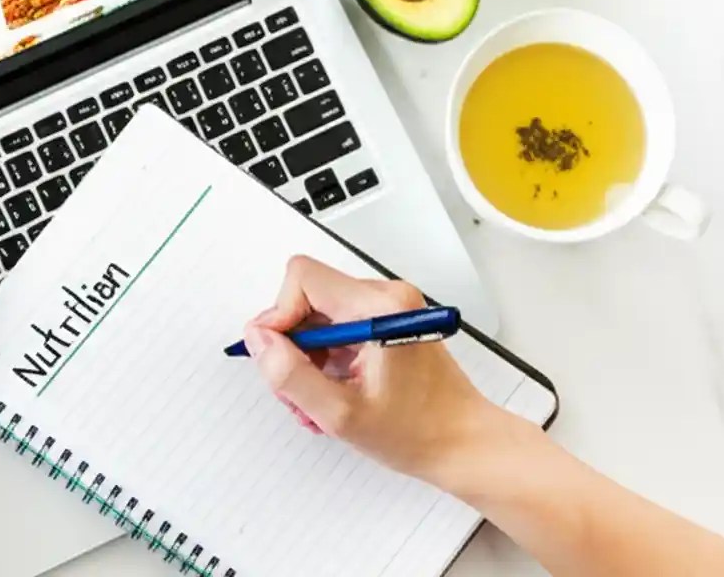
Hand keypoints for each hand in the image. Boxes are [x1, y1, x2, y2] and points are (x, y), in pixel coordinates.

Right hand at [243, 257, 504, 484]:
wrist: (465, 444)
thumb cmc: (420, 431)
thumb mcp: (340, 413)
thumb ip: (290, 374)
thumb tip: (259, 341)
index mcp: (379, 308)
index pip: (303, 279)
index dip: (278, 314)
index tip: (274, 353)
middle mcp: (386, 297)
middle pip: (307, 299)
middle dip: (292, 346)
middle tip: (298, 391)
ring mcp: (387, 309)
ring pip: (317, 317)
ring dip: (307, 359)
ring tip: (318, 401)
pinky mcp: (385, 323)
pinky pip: (335, 329)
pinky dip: (324, 361)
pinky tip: (333, 394)